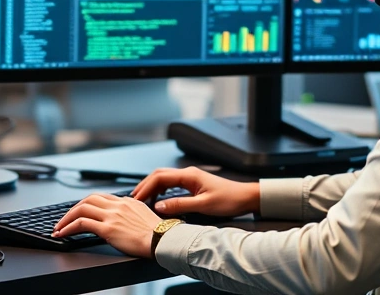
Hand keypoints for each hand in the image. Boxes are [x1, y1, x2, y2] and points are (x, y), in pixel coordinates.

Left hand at [53, 193, 160, 257]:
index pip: (101, 197)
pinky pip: (81, 224)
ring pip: (81, 209)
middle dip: (73, 209)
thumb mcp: (144, 216)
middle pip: (88, 199)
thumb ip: (131, 214)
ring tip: (59, 228)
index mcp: (127, 201)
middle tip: (65, 219)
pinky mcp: (107, 228)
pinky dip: (68, 228)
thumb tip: (123, 220)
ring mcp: (112, 215)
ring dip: (66, 219)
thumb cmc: (158, 234)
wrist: (163, 240)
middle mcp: (118, 205)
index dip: (87, 204)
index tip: (79, 211)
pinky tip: (63, 234)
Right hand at [131, 166, 259, 217]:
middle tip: (134, 199)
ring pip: (164, 179)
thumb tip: (158, 206)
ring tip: (142, 201)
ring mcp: (190, 177)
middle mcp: (187, 173)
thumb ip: (180, 205)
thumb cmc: (228, 200)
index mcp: (188, 175)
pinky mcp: (193, 184)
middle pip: (158, 175)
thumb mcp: (203, 205)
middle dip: (144, 186)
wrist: (245, 197)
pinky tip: (158, 200)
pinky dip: (161, 190)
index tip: (136, 199)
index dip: (145, 188)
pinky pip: (171, 184)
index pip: (159, 177)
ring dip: (152, 188)